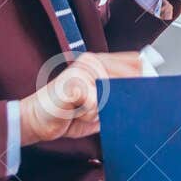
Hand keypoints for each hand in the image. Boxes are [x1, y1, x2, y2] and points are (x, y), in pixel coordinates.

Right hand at [17, 51, 145, 144]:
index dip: (143, 78)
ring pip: (112, 94)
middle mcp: (91, 61)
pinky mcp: (73, 84)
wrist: (36, 120)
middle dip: (122, 99)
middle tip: (100, 109)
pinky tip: (74, 112)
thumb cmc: (69, 113)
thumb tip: (144, 95)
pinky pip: (95, 105)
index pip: (135, 61)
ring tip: (84, 110)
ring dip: (101, 110)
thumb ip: (119, 97)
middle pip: (128, 78)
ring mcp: (81, 70)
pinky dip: (87, 115)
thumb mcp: (100, 104)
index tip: (144, 93)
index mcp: (100, 61)